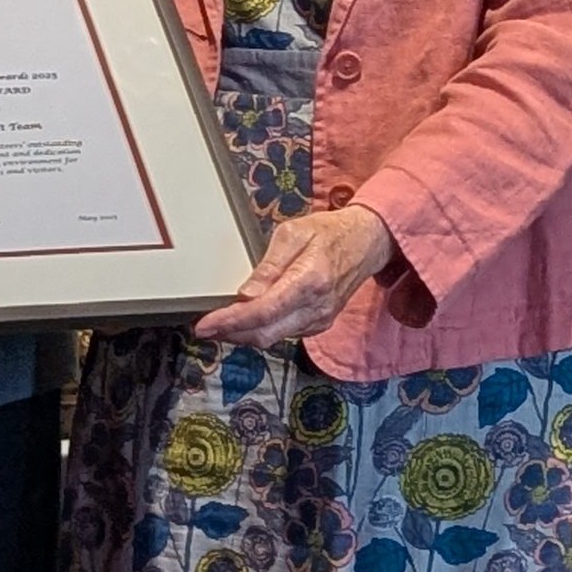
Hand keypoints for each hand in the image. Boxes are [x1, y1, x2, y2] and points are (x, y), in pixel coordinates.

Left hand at [194, 206, 399, 347]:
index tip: (204, 325)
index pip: (262, 312)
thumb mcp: (293, 234)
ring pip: (273, 338)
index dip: (230, 322)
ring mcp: (320, 319)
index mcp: (309, 281)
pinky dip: (261, 331)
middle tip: (205, 328)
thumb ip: (268, 266)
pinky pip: (284, 335)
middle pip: (265, 334)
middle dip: (230, 333)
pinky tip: (246, 321)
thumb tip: (246, 294)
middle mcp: (316, 307)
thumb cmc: (329, 233)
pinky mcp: (319, 324)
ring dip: (244, 334)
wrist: (366, 243)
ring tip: (220, 323)